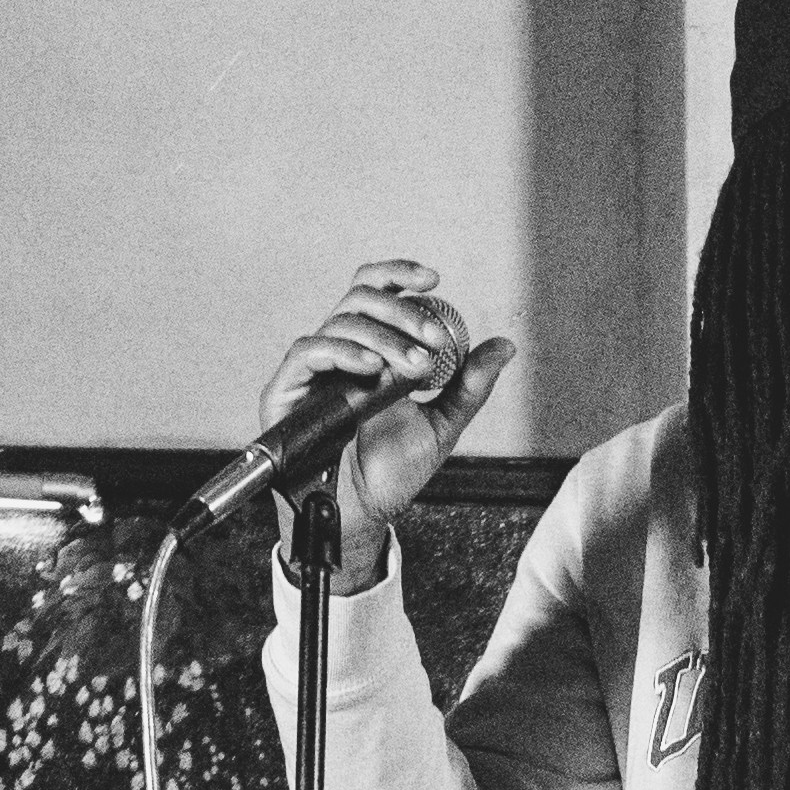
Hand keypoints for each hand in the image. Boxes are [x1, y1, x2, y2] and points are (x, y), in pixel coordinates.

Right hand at [258, 259, 510, 581]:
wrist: (363, 514)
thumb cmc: (392, 472)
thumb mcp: (442, 424)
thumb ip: (469, 385)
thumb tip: (503, 346)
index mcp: (369, 350)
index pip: (376, 293)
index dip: (400, 275)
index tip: (434, 279)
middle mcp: (338, 351)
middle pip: (360, 298)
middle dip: (402, 312)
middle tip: (434, 340)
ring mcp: (312, 369)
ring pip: (341, 323)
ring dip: (383, 338)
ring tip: (414, 368)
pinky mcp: (286, 390)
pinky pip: (309, 351)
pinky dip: (342, 352)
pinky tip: (371, 369)